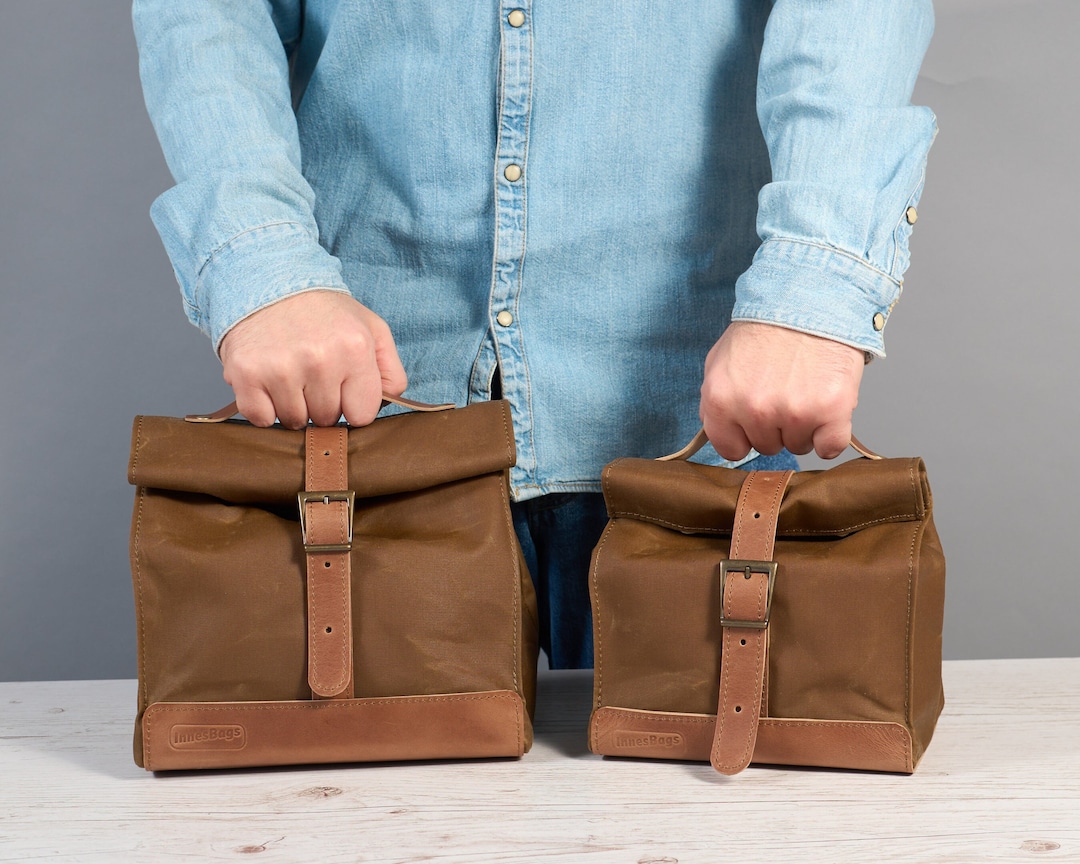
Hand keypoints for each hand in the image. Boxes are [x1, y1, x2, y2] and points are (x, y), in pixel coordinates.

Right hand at [219, 290, 406, 428]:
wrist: (270, 280)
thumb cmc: (325, 312)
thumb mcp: (371, 329)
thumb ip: (390, 370)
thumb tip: (388, 402)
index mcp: (355, 348)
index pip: (361, 415)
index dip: (352, 405)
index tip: (342, 389)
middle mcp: (320, 359)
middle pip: (327, 420)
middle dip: (322, 404)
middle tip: (312, 375)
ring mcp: (280, 368)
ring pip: (294, 422)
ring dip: (292, 407)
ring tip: (291, 374)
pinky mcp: (246, 373)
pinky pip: (261, 419)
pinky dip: (264, 408)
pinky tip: (268, 381)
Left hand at [700, 321, 863, 460]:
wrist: (808, 299)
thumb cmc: (765, 328)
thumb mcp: (720, 362)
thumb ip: (715, 402)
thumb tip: (719, 432)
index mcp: (721, 401)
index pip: (730, 449)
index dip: (745, 436)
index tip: (754, 421)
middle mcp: (755, 411)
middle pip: (767, 447)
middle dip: (775, 426)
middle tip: (785, 391)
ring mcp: (793, 412)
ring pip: (799, 445)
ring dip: (805, 426)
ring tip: (805, 389)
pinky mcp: (830, 411)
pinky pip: (830, 448)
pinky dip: (831, 435)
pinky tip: (827, 409)